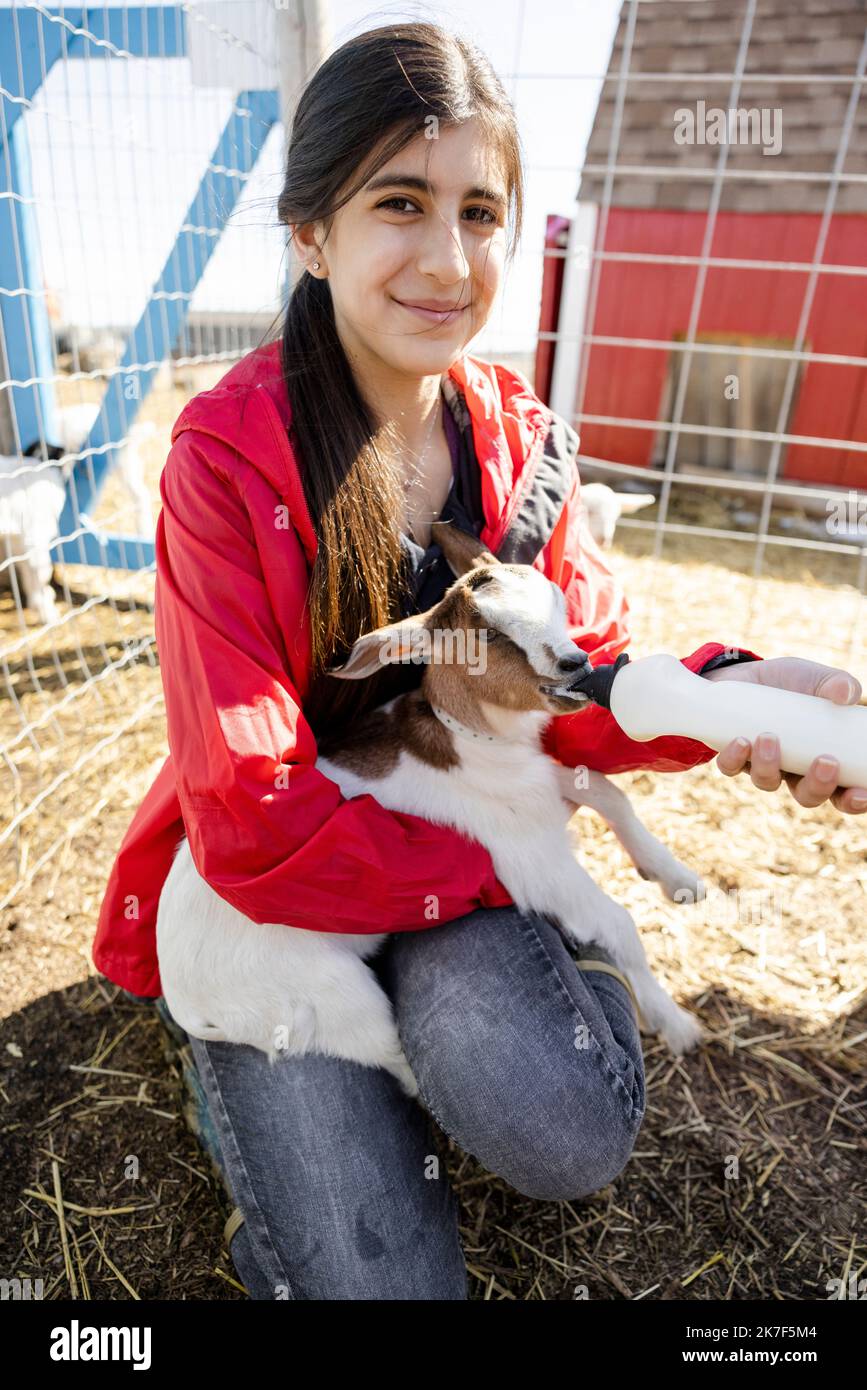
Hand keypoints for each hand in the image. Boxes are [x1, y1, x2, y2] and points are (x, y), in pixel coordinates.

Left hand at [703, 656, 866, 813]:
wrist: (750, 672)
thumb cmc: (794, 682)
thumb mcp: (818, 678)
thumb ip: (837, 683)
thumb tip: (845, 692)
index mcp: (823, 760)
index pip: (844, 792)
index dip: (853, 800)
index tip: (859, 793)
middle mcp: (794, 770)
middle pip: (808, 796)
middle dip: (818, 787)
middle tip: (826, 762)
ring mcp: (763, 765)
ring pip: (767, 783)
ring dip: (769, 765)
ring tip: (769, 737)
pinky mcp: (734, 755)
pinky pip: (732, 767)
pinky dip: (735, 758)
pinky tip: (741, 741)